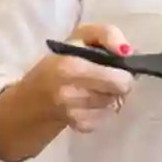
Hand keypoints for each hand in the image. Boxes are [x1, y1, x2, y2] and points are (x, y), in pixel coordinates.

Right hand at [21, 23, 135, 132]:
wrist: (34, 97)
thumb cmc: (63, 59)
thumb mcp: (82, 36)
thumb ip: (108, 34)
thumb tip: (127, 52)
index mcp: (71, 68)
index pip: (119, 79)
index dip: (124, 71)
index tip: (116, 65)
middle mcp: (72, 94)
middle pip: (121, 92)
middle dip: (119, 83)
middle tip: (108, 77)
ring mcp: (75, 114)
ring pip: (116, 104)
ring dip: (111, 95)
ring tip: (96, 87)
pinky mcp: (81, 126)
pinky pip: (108, 116)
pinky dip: (103, 109)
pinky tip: (91, 101)